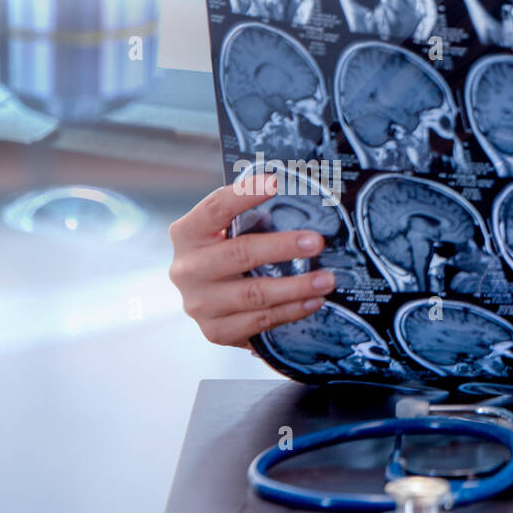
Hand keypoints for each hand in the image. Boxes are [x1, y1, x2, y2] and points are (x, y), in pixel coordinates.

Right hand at [168, 174, 335, 347]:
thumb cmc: (223, 255)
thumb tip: (300, 198)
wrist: (204, 299)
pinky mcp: (215, 330)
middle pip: (240, 253)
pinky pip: (259, 321)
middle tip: (317, 242)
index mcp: (187, 234)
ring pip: (254, 294)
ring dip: (296, 286)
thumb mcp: (226, 232)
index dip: (244, 194)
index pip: (214, 208)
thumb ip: (249, 216)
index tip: (275, 182)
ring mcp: (199, 303)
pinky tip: (312, 302)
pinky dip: (290, 312)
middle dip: (283, 247)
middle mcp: (187, 269)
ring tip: (326, 280)